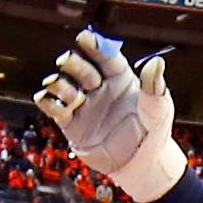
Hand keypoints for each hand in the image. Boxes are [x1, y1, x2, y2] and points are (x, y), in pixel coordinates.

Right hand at [35, 29, 183, 201]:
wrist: (142, 165)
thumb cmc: (153, 131)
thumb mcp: (158, 108)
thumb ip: (154, 87)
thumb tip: (157, 62)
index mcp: (120, 77)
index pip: (105, 57)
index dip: (95, 47)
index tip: (84, 37)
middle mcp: (99, 88)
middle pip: (82, 69)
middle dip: (73, 64)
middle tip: (66, 60)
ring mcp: (84, 105)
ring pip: (66, 87)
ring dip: (59, 84)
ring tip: (58, 84)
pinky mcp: (72, 124)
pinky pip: (56, 110)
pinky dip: (48, 103)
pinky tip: (44, 97)